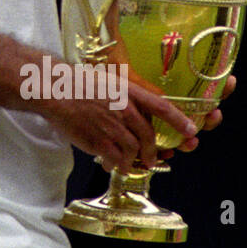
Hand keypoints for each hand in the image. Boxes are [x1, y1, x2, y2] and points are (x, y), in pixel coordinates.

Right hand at [40, 67, 196, 171]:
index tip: (191, 130)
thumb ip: (126, 98)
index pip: (162, 106)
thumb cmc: (79, 84)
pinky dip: (119, 166)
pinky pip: (117, 159)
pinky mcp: (99, 141)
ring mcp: (112, 126)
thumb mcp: (109, 82)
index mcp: (128, 92)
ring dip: (136, 160)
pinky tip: (115, 166)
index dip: (179, 120)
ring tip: (132, 164)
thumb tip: (137, 113)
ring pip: (134, 150)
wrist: (55, 89)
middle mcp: (124, 109)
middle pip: (148, 135)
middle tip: (152, 157)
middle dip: (153, 151)